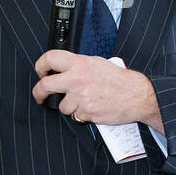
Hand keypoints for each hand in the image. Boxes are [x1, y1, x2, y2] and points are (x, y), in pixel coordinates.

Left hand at [31, 50, 162, 132]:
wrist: (137, 95)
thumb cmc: (120, 80)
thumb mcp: (97, 63)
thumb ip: (79, 65)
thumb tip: (63, 68)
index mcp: (80, 63)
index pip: (50, 58)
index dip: (40, 66)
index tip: (40, 72)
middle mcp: (77, 78)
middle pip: (45, 85)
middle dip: (38, 92)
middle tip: (40, 96)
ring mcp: (80, 96)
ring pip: (62, 106)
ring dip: (69, 107)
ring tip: (83, 102)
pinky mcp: (86, 112)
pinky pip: (75, 116)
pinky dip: (81, 115)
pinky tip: (92, 108)